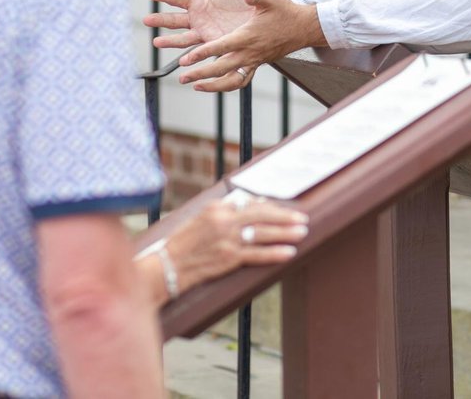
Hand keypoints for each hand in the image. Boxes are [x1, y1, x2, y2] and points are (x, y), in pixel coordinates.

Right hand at [144, 0, 256, 50]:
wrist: (263, 13)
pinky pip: (200, 52)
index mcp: (199, 1)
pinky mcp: (215, 45)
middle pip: (175, 20)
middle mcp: (199, 18)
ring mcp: (205, 33)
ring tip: (156, 43)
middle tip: (146, 20)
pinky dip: (190, 57)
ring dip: (170, 41)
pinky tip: (182, 62)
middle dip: (160, 20)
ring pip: (183, 38)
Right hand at [167, 197, 308, 294]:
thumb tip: (251, 206)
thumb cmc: (185, 242)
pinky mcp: (229, 258)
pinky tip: (289, 252)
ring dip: (285, 233)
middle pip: (262, 215)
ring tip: (302, 232)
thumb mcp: (202, 218)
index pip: (250, 203)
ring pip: (263, 234)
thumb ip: (226, 211)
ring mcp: (227, 240)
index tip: (285, 210)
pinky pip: (257, 255)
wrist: (168, 266)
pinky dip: (275, 253)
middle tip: (303, 218)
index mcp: (217, 207)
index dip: (270, 207)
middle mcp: (224, 220)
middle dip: (285, 217)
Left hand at [176, 0, 325, 91]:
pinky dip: (226, 85)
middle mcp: (250, 53)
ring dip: (212, 86)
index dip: (203, 54)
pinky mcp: (257, 64)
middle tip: (182, 77)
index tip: (186, 59)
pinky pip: (240, 80)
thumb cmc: (285, 12)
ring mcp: (254, 61)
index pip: (221, 47)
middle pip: (222, 68)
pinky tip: (213, 86)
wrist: (303, 28)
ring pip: (231, 80)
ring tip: (194, 86)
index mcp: (248, 36)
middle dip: (201, 73)